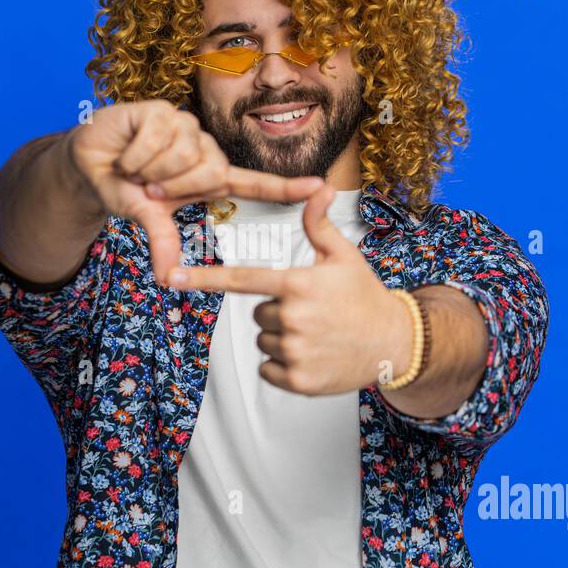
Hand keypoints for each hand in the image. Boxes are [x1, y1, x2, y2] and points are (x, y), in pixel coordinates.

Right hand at [68, 100, 323, 282]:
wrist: (90, 163)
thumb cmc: (124, 187)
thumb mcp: (146, 217)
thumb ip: (162, 242)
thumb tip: (167, 278)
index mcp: (209, 176)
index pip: (255, 183)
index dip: (287, 188)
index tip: (320, 189)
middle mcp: (204, 149)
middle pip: (212, 173)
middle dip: (175, 187)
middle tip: (149, 187)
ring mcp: (185, 126)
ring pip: (184, 155)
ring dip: (151, 169)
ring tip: (136, 167)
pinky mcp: (162, 110)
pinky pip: (158, 138)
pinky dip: (135, 154)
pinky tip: (127, 151)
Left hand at [166, 183, 414, 394]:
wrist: (394, 342)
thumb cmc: (365, 295)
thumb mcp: (344, 256)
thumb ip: (319, 224)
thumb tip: (320, 187)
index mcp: (298, 284)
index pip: (242, 279)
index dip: (205, 278)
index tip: (173, 277)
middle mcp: (293, 317)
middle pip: (258, 313)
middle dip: (279, 312)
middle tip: (313, 314)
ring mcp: (295, 351)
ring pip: (264, 341)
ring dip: (282, 339)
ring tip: (317, 335)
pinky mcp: (298, 380)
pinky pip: (268, 369)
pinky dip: (283, 367)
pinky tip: (313, 357)